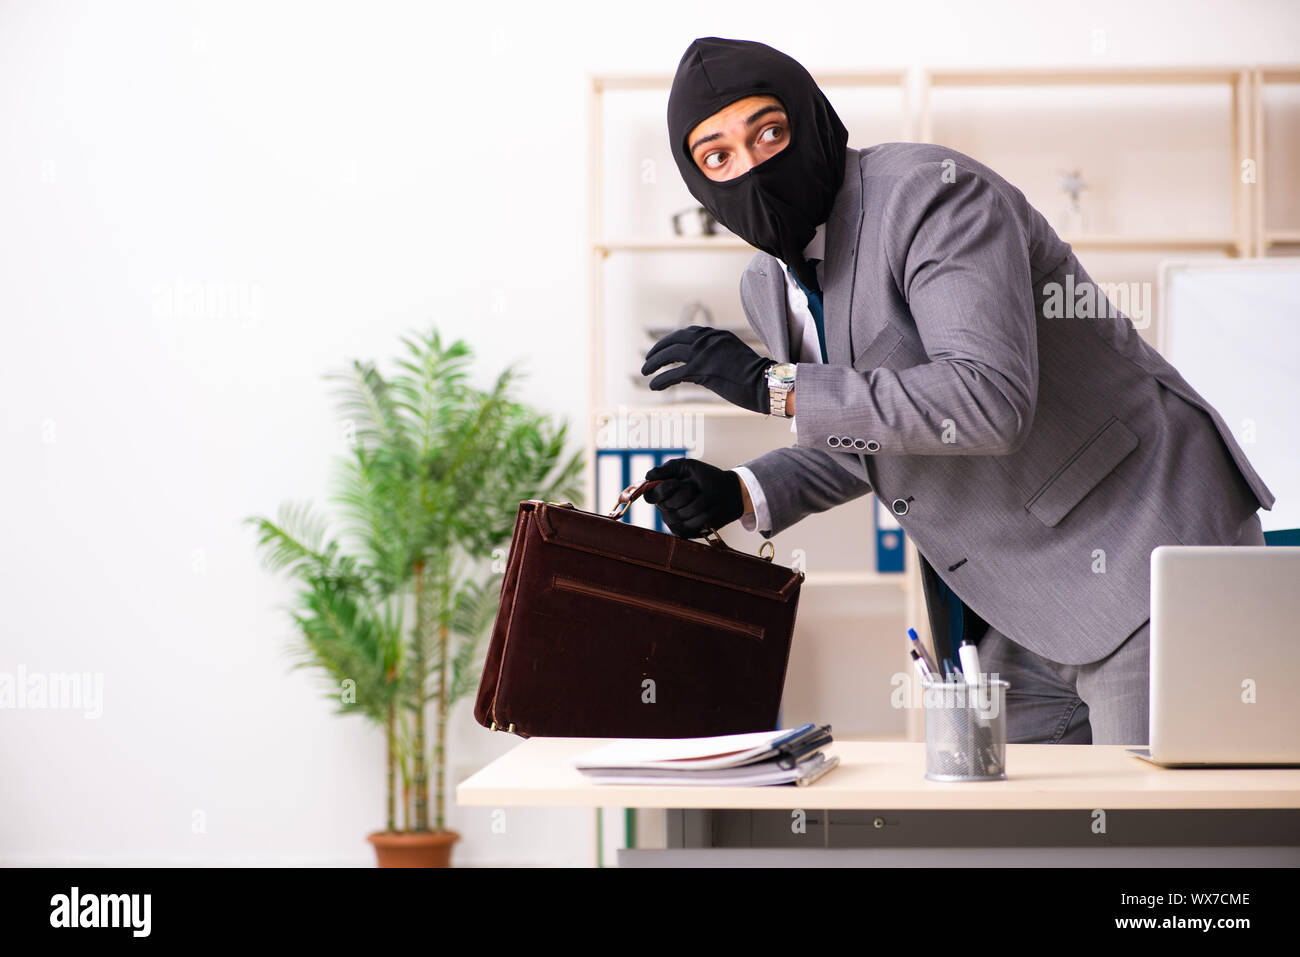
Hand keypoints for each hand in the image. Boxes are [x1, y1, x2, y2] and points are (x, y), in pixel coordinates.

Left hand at [641, 326, 770, 413]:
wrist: (765, 384)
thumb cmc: (754, 377)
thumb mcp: (734, 357)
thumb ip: (715, 356)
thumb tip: (697, 369)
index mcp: (717, 335)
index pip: (688, 333)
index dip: (671, 340)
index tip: (662, 348)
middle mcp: (708, 340)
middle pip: (675, 340)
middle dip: (658, 350)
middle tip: (648, 360)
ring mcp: (704, 354)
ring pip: (670, 354)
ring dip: (654, 363)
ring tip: (645, 371)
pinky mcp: (701, 370)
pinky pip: (673, 374)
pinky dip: (661, 380)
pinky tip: (654, 386)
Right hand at [643, 458, 743, 537]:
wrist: (728, 493)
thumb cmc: (706, 477)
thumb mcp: (687, 466)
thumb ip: (667, 469)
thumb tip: (648, 476)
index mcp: (661, 492)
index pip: (650, 495)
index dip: (662, 490)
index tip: (676, 482)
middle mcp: (664, 509)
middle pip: (666, 505)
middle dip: (685, 493)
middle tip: (696, 487)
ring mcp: (673, 522)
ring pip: (679, 515)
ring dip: (697, 503)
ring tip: (705, 497)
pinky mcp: (685, 533)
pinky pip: (690, 526)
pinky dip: (702, 515)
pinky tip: (708, 509)